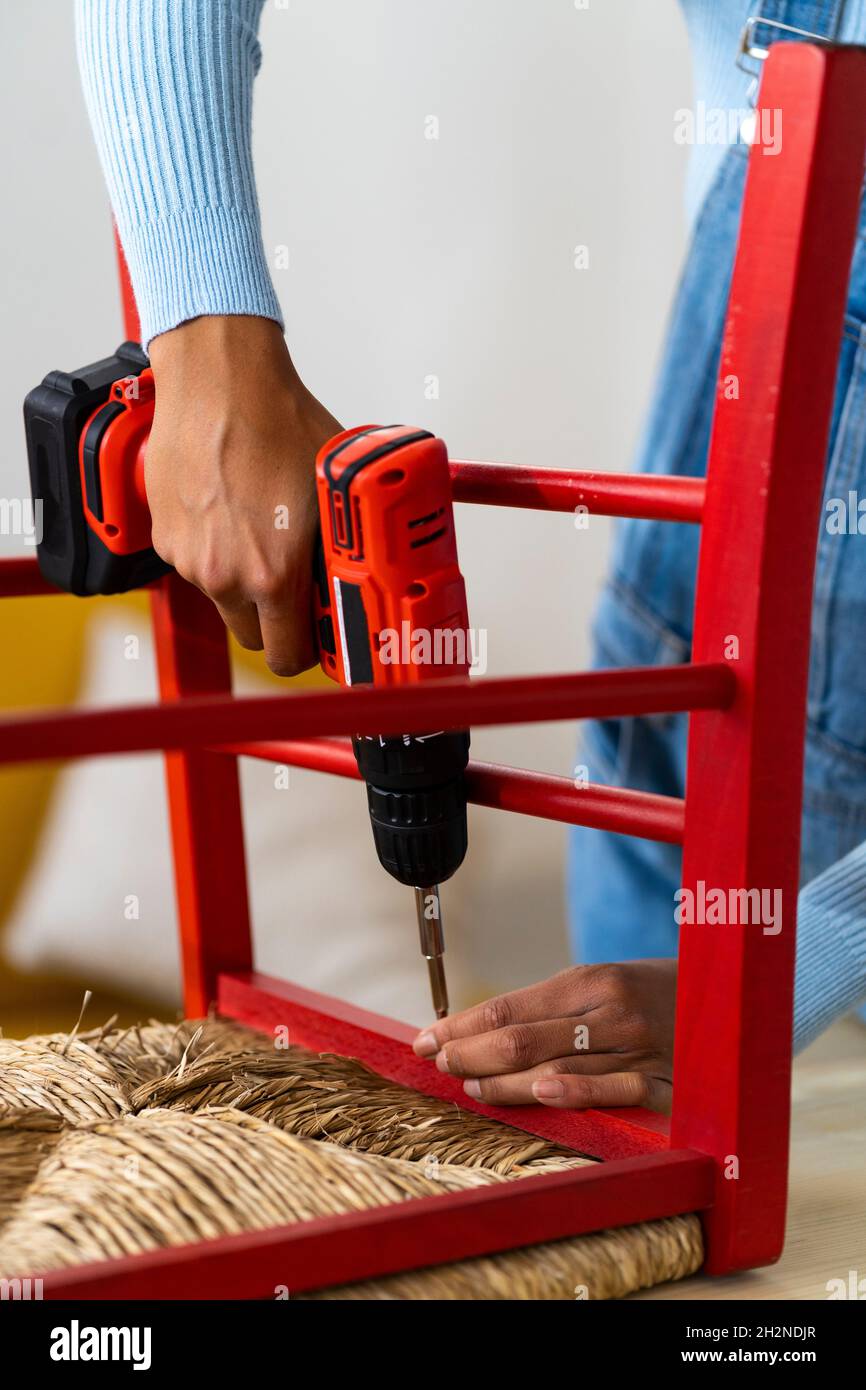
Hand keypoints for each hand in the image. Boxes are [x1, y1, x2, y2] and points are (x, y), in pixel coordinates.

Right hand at [147, 316, 340, 675]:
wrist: (218, 380)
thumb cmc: (276, 421)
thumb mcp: (333, 491)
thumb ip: (343, 548)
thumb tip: (364, 579)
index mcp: (270, 574)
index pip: (287, 656)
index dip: (308, 650)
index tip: (319, 635)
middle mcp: (223, 575)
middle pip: (254, 636)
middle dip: (278, 620)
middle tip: (297, 587)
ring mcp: (188, 558)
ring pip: (224, 598)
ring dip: (245, 581)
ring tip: (264, 528)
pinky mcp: (164, 536)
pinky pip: (196, 563)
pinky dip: (214, 550)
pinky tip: (233, 510)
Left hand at [413, 960, 676, 1113]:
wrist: (730, 998)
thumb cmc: (649, 994)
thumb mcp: (602, 984)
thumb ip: (550, 1008)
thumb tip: (482, 1030)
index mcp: (590, 981)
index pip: (508, 1008)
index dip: (461, 1026)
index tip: (426, 1038)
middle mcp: (611, 1013)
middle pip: (521, 1040)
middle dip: (470, 1054)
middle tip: (438, 1063)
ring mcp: (638, 1050)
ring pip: (555, 1069)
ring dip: (503, 1083)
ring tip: (469, 1086)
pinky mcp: (664, 1083)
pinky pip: (614, 1093)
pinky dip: (574, 1093)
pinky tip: (538, 1095)